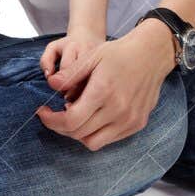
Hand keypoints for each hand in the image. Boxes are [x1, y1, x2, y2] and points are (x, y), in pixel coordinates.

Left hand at [36, 19, 175, 150]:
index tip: (42, 112)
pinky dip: (95, 133)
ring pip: (93, 142)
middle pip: (78, 133)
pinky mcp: (136, 124)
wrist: (152, 55)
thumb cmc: (119, 53)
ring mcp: (129, 120)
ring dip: (78, 133)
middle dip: (60, 126)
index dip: (51, 120)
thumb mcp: (92, 56)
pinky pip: (109, 140)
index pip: (70, 120)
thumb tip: (50, 84)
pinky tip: (92, 117)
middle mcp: (117, 110)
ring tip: (74, 116)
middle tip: (54, 114)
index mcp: (103, 91)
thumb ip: (70, 73)